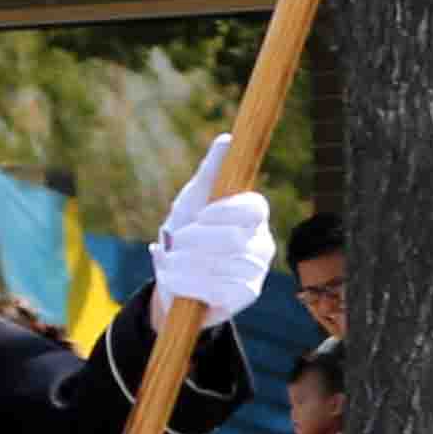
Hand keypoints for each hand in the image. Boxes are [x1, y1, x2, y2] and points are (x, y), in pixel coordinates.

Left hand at [148, 135, 274, 326]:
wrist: (176, 277)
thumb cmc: (187, 231)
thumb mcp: (193, 199)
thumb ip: (212, 171)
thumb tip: (228, 139)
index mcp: (254, 213)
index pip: (254, 208)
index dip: (224, 212)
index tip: (198, 215)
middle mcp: (264, 241)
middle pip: (234, 239)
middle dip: (195, 240)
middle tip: (173, 241)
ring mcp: (258, 270)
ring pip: (224, 266)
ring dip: (186, 263)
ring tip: (169, 261)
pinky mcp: (248, 294)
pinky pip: (221, 289)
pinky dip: (190, 283)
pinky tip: (175, 280)